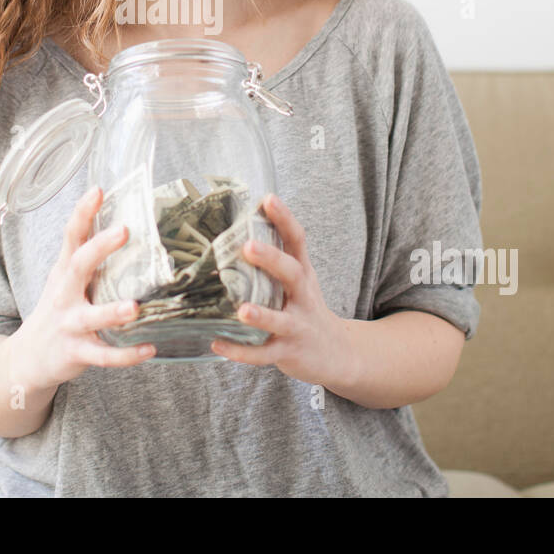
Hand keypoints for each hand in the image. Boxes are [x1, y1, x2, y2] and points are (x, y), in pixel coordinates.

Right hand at [10, 185, 155, 389]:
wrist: (29, 357)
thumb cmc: (59, 309)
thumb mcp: (66, 279)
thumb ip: (89, 256)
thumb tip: (125, 221)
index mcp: (65, 272)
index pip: (71, 236)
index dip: (83, 212)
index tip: (98, 190)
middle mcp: (64, 294)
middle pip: (78, 266)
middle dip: (99, 248)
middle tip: (124, 230)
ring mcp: (69, 324)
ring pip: (90, 317)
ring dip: (112, 312)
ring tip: (135, 307)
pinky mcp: (76, 353)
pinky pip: (102, 355)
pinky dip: (126, 355)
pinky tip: (149, 348)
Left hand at [210, 194, 349, 384]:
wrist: (335, 353)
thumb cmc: (304, 309)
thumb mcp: (298, 282)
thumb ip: (274, 260)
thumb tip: (234, 230)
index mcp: (302, 274)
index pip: (297, 241)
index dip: (284, 219)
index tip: (268, 199)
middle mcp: (302, 297)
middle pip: (292, 274)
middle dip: (272, 260)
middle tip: (248, 246)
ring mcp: (297, 326)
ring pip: (280, 320)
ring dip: (262, 315)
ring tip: (242, 310)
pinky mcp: (288, 353)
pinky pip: (264, 354)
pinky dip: (241, 352)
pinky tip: (217, 345)